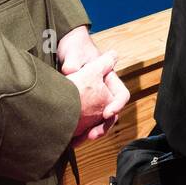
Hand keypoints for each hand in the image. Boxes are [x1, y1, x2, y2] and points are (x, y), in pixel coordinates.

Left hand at [59, 28, 128, 142]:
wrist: (64, 46)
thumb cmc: (75, 45)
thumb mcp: (74, 52)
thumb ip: (74, 62)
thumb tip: (70, 71)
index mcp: (109, 77)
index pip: (121, 94)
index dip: (117, 105)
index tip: (107, 113)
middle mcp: (103, 90)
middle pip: (111, 112)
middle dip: (104, 125)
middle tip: (93, 134)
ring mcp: (92, 98)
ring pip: (99, 119)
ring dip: (94, 130)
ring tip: (83, 139)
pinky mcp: (80, 104)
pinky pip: (85, 120)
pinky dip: (80, 130)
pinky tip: (71, 137)